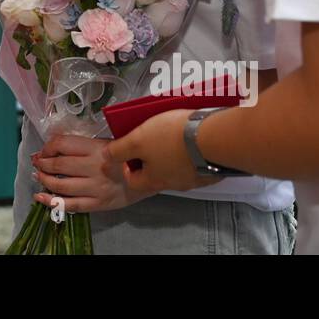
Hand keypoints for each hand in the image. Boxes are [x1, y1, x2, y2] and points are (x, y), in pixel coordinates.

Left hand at [31, 134, 158, 212]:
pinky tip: (40, 197)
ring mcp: (96, 188)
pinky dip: (51, 201)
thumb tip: (54, 144)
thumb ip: (85, 143)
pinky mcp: (98, 204)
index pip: (62, 144)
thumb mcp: (110, 142)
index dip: (47, 147)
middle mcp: (95, 168)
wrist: (152, 178)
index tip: (44, 149)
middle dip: (42, 163)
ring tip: (39, 176)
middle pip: (58, 165)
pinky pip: (70, 205)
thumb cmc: (129, 156)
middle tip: (37, 162)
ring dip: (44, 180)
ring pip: (60, 186)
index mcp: (98, 148)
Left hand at [106, 109, 222, 193]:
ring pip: (175, 168)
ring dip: (170, 154)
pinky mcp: (210, 169)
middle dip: (149, 158)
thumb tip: (106, 158)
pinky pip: (195, 162)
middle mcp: (174, 184)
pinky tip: (190, 138)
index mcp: (153, 179)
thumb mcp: (137, 140)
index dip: (126, 166)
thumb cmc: (171, 138)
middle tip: (149, 139)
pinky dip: (191, 153)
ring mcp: (193, 178)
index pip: (133, 181)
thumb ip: (119, 150)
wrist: (213, 137)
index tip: (127, 150)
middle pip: (155, 174)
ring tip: (170, 134)